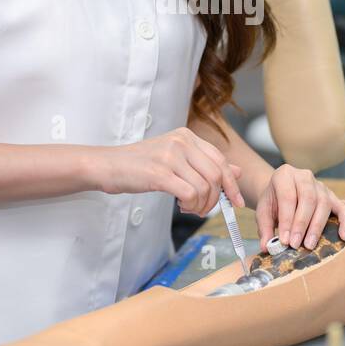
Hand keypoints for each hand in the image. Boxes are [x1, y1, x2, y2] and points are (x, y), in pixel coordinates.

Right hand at [94, 127, 245, 217]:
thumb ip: (205, 163)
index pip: (221, 160)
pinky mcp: (159, 173)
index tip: (236, 202)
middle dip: (216, 199)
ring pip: (205, 187)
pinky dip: (191, 205)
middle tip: (204, 209)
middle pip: (217, 175)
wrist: (107, 165)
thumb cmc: (139, 164)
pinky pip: (190, 194)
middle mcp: (181, 142)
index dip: (232, 184)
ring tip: (188, 207)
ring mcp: (170, 156)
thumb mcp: (175, 158)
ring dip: (201, 205)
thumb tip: (237, 172)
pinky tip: (181, 205)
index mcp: (186, 136)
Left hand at [255, 165, 344, 250]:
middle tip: (296, 244)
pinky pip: (342, 207)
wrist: (282, 192)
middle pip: (308, 199)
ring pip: (323, 203)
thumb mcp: (263, 212)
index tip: (284, 240)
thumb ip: (264, 228)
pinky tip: (343, 237)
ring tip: (309, 245)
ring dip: (316, 226)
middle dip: (301, 224)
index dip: (287, 219)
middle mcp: (304, 176)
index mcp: (284, 175)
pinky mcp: (332, 195)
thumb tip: (267, 247)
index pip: (288, 197)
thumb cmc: (273, 202)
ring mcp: (320, 185)